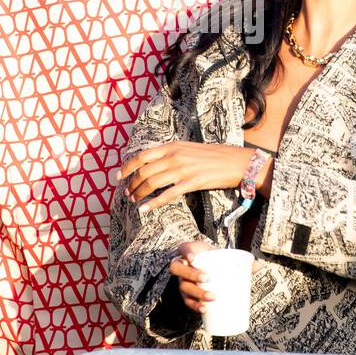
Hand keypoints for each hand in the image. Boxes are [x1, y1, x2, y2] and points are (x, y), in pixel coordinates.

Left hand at [120, 143, 264, 210]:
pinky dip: (153, 203)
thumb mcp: (189, 148)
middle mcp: (175, 156)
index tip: (118, 176)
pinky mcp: (192, 183)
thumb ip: (172, 153)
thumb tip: (155, 162)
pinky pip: (167, 195)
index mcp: (173, 145)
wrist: (237, 161)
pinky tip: (145, 209)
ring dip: (140, 194)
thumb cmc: (214, 155)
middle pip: (144, 171)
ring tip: (134, 201)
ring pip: (152, 183)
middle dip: (132, 184)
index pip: (142, 156)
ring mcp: (183, 169)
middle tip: (128, 193)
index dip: (127, 167)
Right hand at [170, 241, 263, 313]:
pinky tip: (204, 309)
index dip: (186, 252)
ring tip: (212, 297)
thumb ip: (240, 260)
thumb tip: (260, 265)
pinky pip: (187, 300)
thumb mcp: (223, 256)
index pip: (183, 248)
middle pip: (179, 269)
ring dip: (196, 293)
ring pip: (183, 287)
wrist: (206, 267)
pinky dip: (195, 305)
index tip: (194, 258)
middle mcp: (182, 265)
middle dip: (191, 274)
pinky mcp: (186, 293)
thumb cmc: (213, 260)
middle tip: (207, 278)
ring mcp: (182, 280)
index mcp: (190, 251)